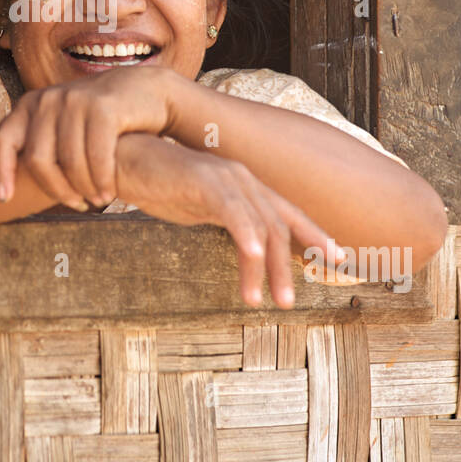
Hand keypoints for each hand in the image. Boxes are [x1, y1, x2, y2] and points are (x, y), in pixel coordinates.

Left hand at [0, 66, 173, 209]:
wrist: (147, 92)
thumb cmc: (101, 119)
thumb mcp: (63, 122)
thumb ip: (41, 142)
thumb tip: (10, 182)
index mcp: (31, 104)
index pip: (3, 140)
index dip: (1, 172)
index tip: (4, 199)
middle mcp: (48, 99)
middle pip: (38, 159)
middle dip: (56, 189)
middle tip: (75, 204)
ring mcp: (75, 100)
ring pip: (69, 162)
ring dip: (83, 188)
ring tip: (96, 201)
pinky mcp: (102, 108)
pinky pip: (96, 157)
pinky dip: (102, 180)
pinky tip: (109, 192)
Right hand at [115, 133, 346, 308]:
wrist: (122, 158)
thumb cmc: (157, 184)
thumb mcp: (199, 208)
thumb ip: (224, 222)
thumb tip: (243, 247)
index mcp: (244, 186)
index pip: (287, 213)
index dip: (314, 234)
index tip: (338, 258)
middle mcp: (242, 179)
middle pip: (279, 226)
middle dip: (288, 266)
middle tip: (289, 303)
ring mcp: (225, 178)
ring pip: (261, 226)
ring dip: (269, 267)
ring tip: (270, 301)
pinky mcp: (204, 182)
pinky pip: (233, 213)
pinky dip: (247, 238)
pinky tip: (254, 261)